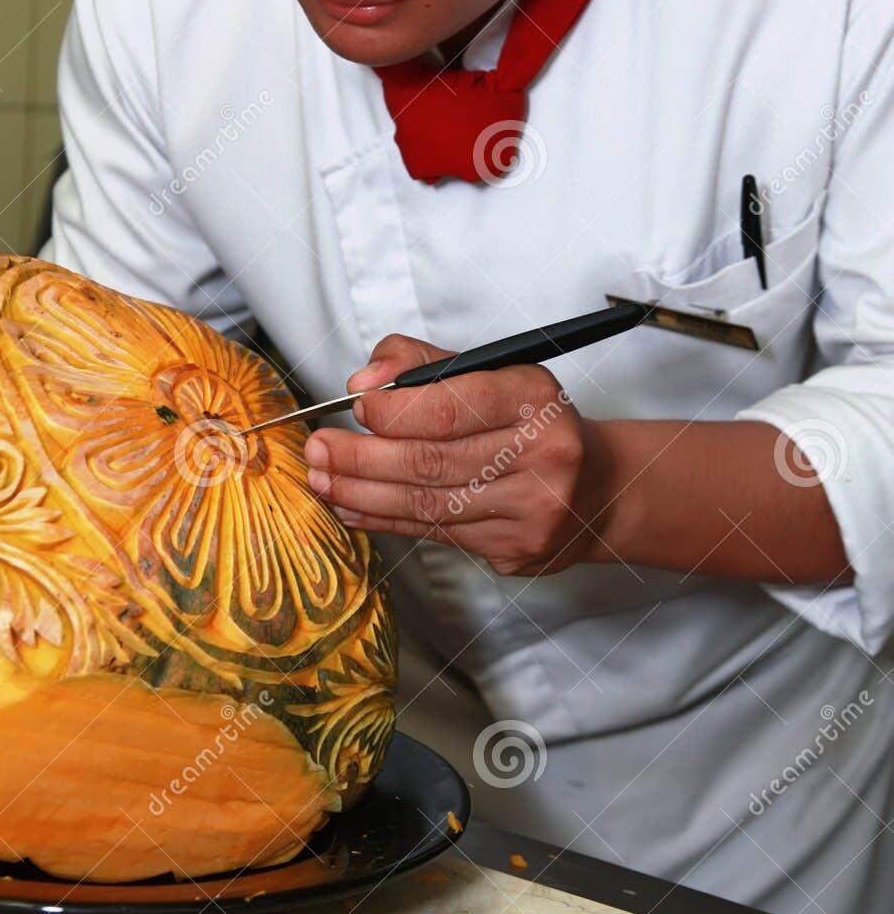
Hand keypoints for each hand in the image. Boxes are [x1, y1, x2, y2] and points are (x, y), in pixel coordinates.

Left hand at [303, 333, 614, 575]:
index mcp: (534, 399)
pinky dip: (385, 519)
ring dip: (361, 492)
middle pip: (429, 461)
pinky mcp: (516, 549)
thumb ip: (423, 364)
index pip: (450, 407)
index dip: (392, 411)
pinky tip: (352, 507)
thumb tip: (366, 379)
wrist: (597, 489)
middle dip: (360, 457)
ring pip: (427, 504)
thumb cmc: (531, 423)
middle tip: (317, 449)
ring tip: (322, 479)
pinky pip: (435, 533)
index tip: (355, 406)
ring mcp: (531, 509)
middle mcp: (541, 454)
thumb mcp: (491, 374)